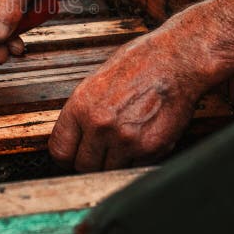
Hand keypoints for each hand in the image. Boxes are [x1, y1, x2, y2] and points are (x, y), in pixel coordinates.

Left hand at [48, 14, 212, 171]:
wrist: (174, 61)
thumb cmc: (138, 65)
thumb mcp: (95, 83)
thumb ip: (81, 113)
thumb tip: (72, 138)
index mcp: (81, 106)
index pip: (59, 150)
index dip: (66, 156)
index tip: (73, 156)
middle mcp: (100, 125)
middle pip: (83, 166)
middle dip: (90, 160)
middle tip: (100, 150)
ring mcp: (125, 139)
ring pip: (108, 171)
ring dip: (113, 162)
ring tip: (123, 141)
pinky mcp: (149, 149)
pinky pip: (133, 168)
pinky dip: (136, 160)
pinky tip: (140, 139)